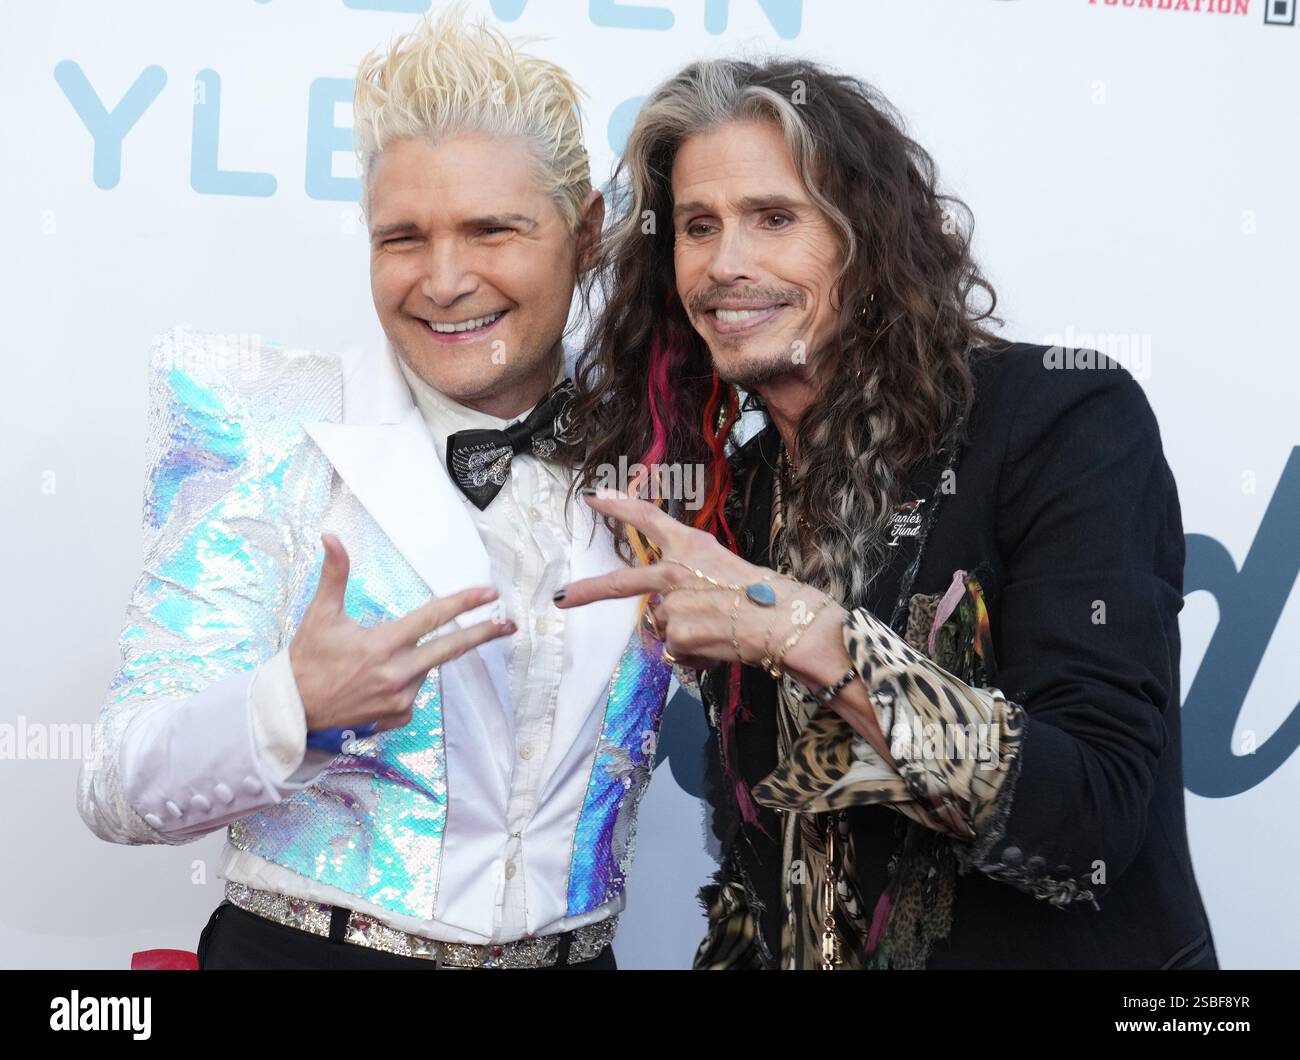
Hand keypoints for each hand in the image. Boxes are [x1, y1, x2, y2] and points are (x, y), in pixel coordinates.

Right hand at [290, 533, 514, 734]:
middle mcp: (398, 672)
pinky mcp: (400, 716)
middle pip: (452, 648)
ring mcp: (401, 698)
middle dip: (483, 633)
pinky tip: (376, 683)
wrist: (294, 713)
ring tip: (377, 662)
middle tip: (508, 624)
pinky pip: (414, 692)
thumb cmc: (307, 661)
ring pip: (426, 668)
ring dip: (417, 658)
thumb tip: (331, 537)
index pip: (433, 617)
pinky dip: (404, 681)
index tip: (489, 594)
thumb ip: (334, 575)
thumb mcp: (321, 615)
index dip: (464, 603)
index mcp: (382, 644)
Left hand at [554, 488, 895, 765]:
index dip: (620, 507)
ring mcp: (676, 603)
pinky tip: (719, 648)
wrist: (790, 623)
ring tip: (719, 632)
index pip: (650, 520)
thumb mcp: (727, 572)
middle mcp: (678, 570)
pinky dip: (694, 656)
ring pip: (662, 627)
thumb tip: (668, 612)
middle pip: (624, 583)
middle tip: (560, 598)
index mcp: (693, 546)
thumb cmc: (769, 597)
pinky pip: (676, 651)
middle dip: (588, 592)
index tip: (593, 496)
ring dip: (683, 636)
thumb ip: (692, 582)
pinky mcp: (679, 632)